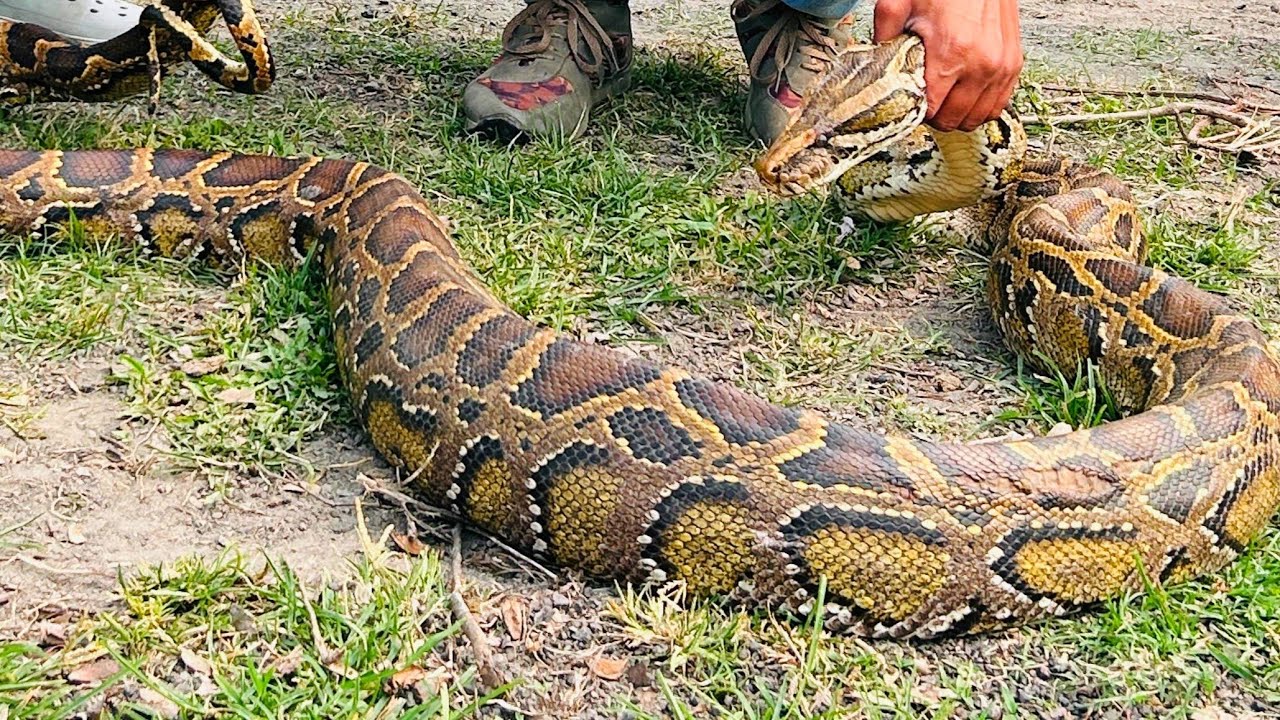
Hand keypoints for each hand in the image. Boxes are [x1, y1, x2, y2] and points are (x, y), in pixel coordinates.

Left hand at [873, 0, 1022, 131]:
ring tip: (943, 100)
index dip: (915, 111)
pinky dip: (980, 106)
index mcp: (952, 53)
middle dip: (933, 116)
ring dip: (957, 115)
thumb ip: (883, 36)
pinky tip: (965, 96)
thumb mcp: (899, 3)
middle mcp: (982, 64)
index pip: (931, 110)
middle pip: (953, 119)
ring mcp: (1001, 65)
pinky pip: (998, 104)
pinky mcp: (1014, 62)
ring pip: (977, 118)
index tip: (908, 101)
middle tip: (923, 101)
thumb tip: (874, 64)